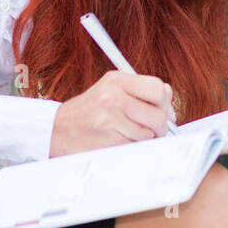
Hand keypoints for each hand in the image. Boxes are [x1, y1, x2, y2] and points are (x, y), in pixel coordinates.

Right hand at [48, 70, 176, 156]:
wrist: (57, 129)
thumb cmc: (89, 111)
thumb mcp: (111, 90)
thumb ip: (140, 92)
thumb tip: (170, 108)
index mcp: (116, 80)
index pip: (158, 89)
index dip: (165, 103)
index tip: (163, 110)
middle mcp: (113, 97)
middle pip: (158, 114)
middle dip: (160, 126)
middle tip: (153, 129)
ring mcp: (110, 119)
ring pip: (149, 133)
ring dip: (144, 138)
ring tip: (128, 133)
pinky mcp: (109, 140)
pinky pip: (136, 146)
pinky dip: (132, 147)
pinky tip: (118, 140)